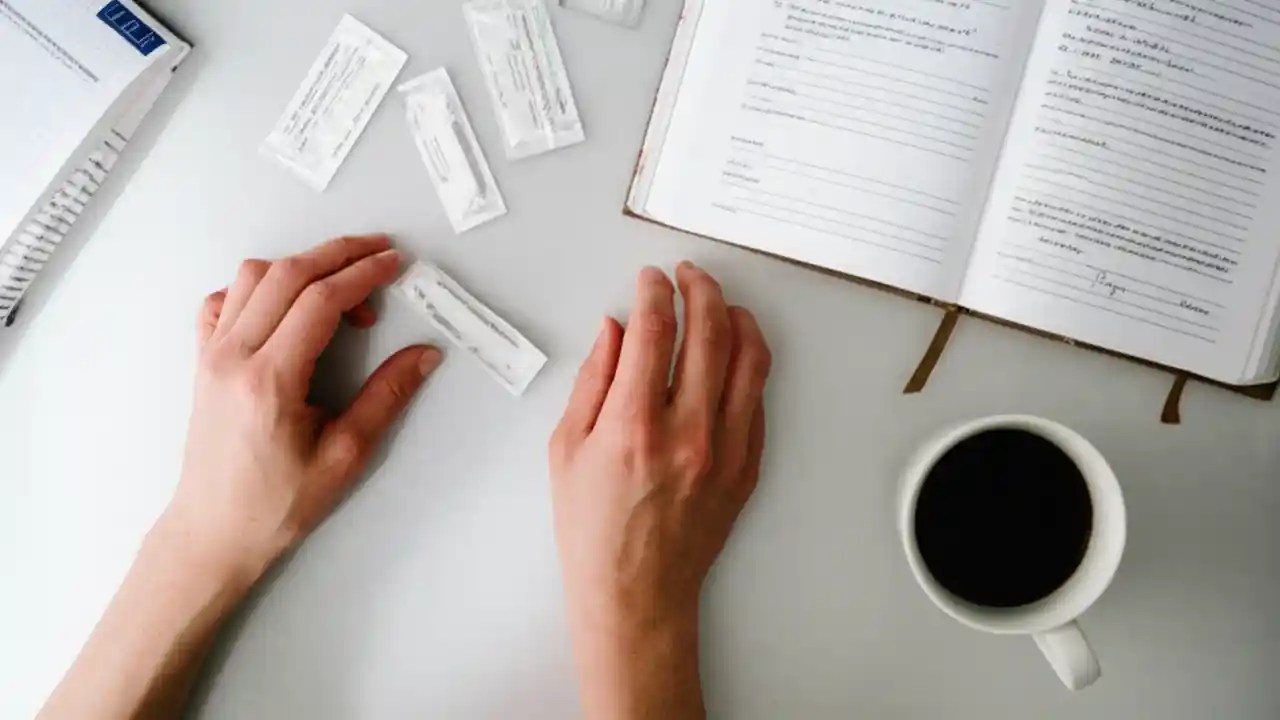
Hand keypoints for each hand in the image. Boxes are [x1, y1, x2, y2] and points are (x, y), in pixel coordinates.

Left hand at [160, 234, 441, 587]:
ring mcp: (211, 355)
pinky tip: (287, 303)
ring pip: (252, 277)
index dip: (363, 274)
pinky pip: (223, 300)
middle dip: (339, 254)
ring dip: (301, 265)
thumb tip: (424, 355)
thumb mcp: (344, 455)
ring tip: (341, 282)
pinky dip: (258, 286)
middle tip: (380, 252)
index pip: (320, 300)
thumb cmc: (277, 504)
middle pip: (287, 274)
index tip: (395, 263)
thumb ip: (386, 398)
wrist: (212, 532)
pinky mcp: (202, 361)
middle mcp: (234, 356)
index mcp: (271, 379)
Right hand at [549, 262, 770, 718]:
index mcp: (634, 426)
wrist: (636, 594)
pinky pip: (759, 399)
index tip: (651, 280)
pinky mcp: (747, 467)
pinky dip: (748, 365)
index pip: (656, 330)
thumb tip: (616, 330)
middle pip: (711, 332)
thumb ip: (594, 380)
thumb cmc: (593, 530)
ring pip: (750, 360)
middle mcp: (688, 433)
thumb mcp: (567, 449)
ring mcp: (726, 450)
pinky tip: (732, 355)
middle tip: (689, 276)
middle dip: (700, 289)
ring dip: (737, 319)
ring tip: (720, 305)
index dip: (654, 292)